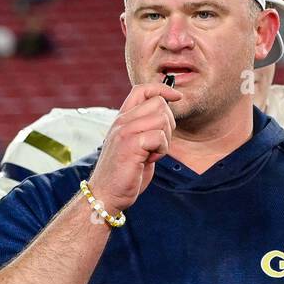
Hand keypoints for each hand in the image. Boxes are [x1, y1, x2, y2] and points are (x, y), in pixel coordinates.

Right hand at [88, 82, 182, 214]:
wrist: (106, 194)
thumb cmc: (125, 173)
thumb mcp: (136, 145)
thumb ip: (147, 129)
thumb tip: (167, 117)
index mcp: (123, 118)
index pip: (143, 89)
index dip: (163, 89)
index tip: (177, 97)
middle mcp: (122, 121)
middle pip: (159, 103)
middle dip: (168, 124)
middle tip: (158, 144)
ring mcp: (125, 131)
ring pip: (162, 119)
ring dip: (165, 139)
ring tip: (151, 153)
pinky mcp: (131, 144)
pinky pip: (159, 137)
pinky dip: (161, 151)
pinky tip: (148, 160)